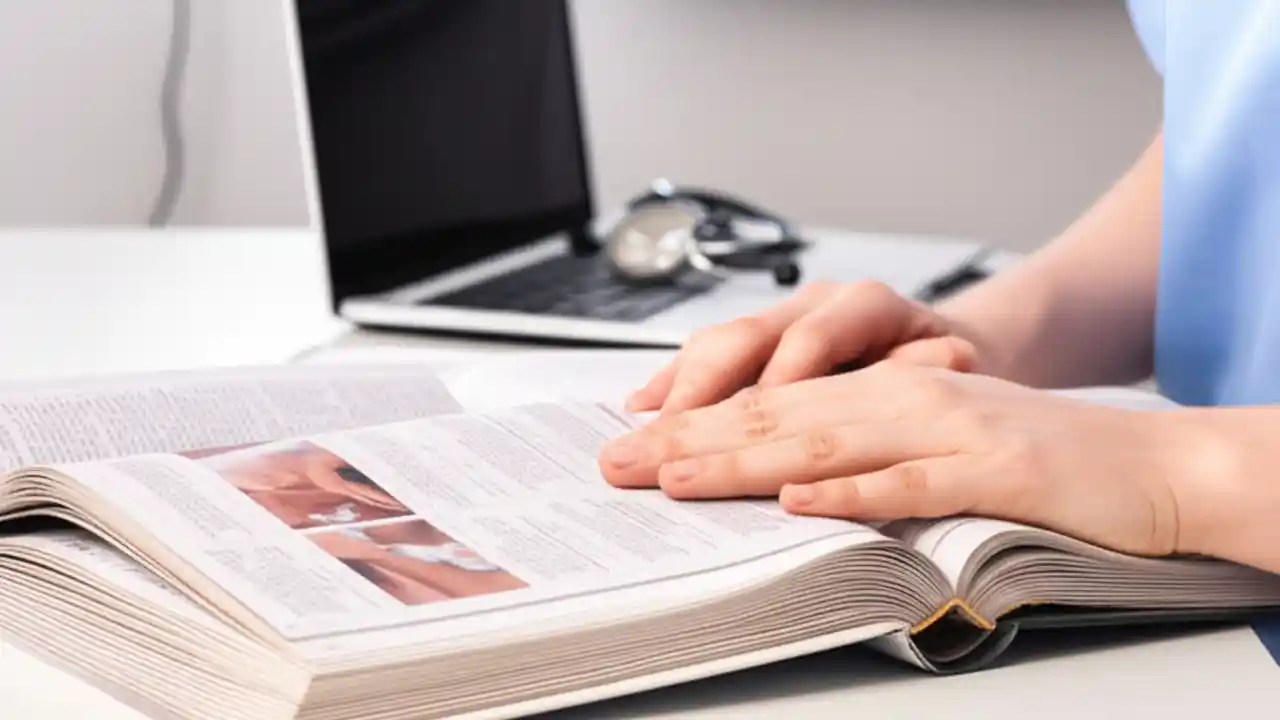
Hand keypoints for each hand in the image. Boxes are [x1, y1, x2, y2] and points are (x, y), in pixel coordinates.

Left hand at [602, 361, 1200, 558]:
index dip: (694, 415)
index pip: (768, 394)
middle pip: (779, 408)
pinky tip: (804, 500)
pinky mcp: (992, 463)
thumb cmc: (1016, 449)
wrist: (1131, 456)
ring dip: (748, 457)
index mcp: (878, 379)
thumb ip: (846, 441)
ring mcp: (945, 421)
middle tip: (621, 462)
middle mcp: (901, 388)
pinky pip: (914, 476)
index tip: (630, 442)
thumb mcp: (917, 433)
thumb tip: (762, 467)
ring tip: (681, 476)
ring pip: (830, 432)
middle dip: (692, 435)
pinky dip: (858, 489)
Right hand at [626, 280, 982, 414]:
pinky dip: (676, 381)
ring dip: (678, 390)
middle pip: (744, 340)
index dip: (776, 385)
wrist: (954, 350)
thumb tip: (945, 359)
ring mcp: (783, 317)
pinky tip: (645, 404)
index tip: (748, 433)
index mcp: (866, 305)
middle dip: (699, 395)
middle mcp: (816, 302)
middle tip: (664, 439)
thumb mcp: (960, 371)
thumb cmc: (955, 370)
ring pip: (717, 343)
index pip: (809, 341)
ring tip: (645, 430)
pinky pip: (709, 353)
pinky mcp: (763, 339)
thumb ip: (940, 368)